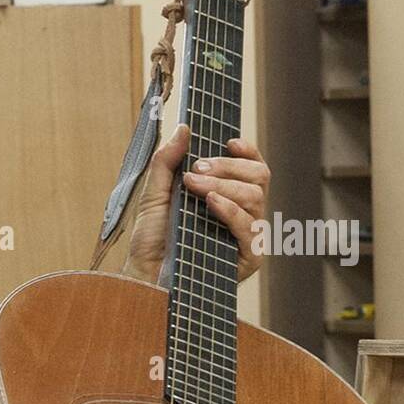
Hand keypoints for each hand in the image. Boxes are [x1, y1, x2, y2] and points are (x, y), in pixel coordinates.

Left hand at [124, 123, 269, 284]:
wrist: (144, 275)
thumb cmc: (152, 240)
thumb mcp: (155, 194)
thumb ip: (167, 161)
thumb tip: (183, 128)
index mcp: (229, 196)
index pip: (252, 167)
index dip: (247, 151)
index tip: (229, 141)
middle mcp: (243, 214)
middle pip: (259, 176)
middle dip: (228, 166)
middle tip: (197, 168)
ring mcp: (248, 236)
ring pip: (255, 197)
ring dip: (224, 184)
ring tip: (194, 185)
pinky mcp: (248, 259)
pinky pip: (249, 227)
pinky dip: (231, 209)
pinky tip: (211, 202)